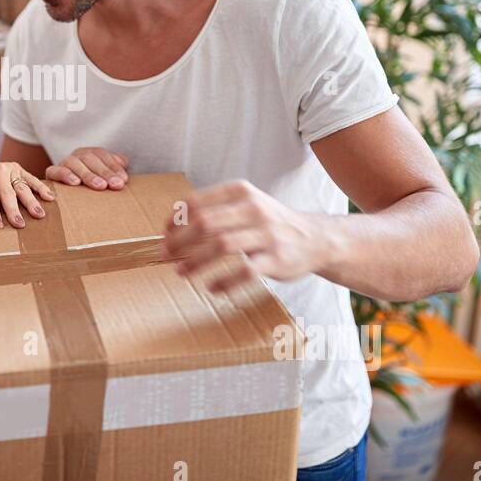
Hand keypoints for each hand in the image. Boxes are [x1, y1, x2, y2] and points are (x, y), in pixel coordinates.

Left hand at [0, 155, 54, 228]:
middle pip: (6, 189)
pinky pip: (30, 179)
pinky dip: (41, 188)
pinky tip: (50, 199)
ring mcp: (8, 168)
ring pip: (21, 185)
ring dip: (31, 200)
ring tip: (39, 215)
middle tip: (19, 226)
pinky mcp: (17, 170)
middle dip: (13, 207)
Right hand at [45, 147, 129, 189]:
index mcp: (90, 153)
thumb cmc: (92, 184)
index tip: (124, 180)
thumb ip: (115, 166)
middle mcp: (76, 156)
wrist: (67, 192)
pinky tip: (75, 183)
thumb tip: (123, 163)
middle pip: (90, 159)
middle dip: (105, 172)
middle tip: (115, 184)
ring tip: (99, 186)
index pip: (102, 155)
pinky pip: (55, 171)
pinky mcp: (52, 173)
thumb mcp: (106, 175)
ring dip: (88, 174)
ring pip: (74, 163)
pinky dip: (65, 175)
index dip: (113, 166)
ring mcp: (63, 163)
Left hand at [163, 180, 329, 292]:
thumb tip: (174, 223)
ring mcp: (266, 235)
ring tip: (180, 272)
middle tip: (164, 253)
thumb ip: (215, 208)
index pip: (198, 201)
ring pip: (222, 246)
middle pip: (206, 223)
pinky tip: (212, 288)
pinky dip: (224, 282)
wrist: (315, 238)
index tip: (165, 233)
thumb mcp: (246, 203)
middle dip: (180, 240)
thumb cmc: (271, 222)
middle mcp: (254, 209)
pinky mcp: (276, 259)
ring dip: (195, 261)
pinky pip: (244, 272)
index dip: (176, 219)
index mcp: (241, 192)